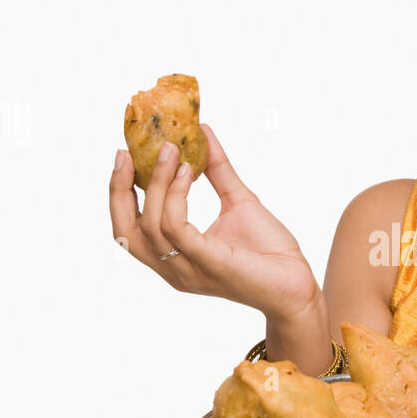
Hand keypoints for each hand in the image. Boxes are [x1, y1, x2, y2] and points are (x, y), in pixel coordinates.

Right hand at [109, 123, 320, 322]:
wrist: (297, 284)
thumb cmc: (269, 251)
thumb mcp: (238, 201)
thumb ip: (218, 170)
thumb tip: (203, 133)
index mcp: (174, 258)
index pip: (130, 228)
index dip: (120, 193)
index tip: (124, 156)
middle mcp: (173, 268)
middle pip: (125, 232)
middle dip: (119, 190)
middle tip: (126, 153)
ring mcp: (188, 269)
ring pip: (151, 225)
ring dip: (158, 183)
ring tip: (172, 152)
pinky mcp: (207, 263)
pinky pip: (177, 228)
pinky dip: (177, 196)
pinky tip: (188, 172)